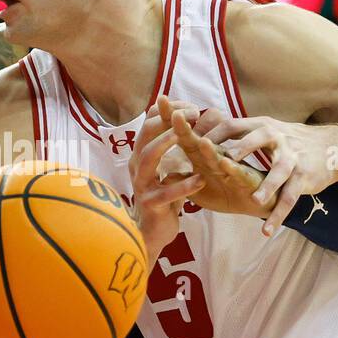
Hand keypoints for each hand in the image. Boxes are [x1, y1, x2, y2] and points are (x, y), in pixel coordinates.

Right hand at [127, 105, 204, 263]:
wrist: (152, 232)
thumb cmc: (162, 196)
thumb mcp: (164, 168)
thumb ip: (168, 146)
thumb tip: (179, 114)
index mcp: (141, 154)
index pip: (149, 123)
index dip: (167, 111)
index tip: (189, 106)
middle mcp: (137, 166)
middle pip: (145, 135)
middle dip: (166, 121)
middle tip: (191, 114)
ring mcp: (142, 185)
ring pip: (148, 158)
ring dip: (165, 144)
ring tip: (184, 136)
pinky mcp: (152, 205)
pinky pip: (167, 193)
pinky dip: (184, 186)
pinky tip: (200, 179)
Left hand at [153, 96, 269, 217]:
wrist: (255, 203)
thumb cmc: (226, 192)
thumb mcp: (199, 190)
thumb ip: (181, 182)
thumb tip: (160, 173)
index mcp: (202, 157)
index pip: (184, 138)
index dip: (170, 124)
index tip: (158, 104)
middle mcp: (216, 157)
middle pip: (198, 141)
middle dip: (185, 129)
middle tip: (174, 113)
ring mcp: (231, 167)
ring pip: (218, 156)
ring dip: (209, 149)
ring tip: (201, 140)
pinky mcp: (246, 179)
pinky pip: (238, 173)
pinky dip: (232, 169)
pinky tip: (225, 162)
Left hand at [195, 113, 337, 236]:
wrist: (331, 148)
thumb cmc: (288, 141)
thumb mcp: (264, 131)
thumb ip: (238, 134)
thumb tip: (203, 135)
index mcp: (261, 126)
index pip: (232, 125)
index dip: (213, 134)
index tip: (191, 144)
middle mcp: (277, 138)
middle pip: (257, 139)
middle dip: (241, 149)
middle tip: (222, 163)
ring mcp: (292, 158)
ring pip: (279, 172)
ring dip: (268, 187)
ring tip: (255, 201)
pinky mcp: (304, 177)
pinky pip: (290, 198)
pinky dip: (279, 215)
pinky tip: (267, 230)